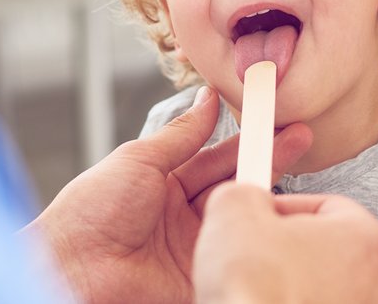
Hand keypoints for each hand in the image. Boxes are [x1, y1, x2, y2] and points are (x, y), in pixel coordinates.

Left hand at [28, 87, 312, 303]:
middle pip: (237, 188)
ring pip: (243, 221)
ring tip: (297, 171)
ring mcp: (196, 250)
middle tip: (303, 137)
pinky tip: (279, 224)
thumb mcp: (138, 160)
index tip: (276, 121)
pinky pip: (236, 258)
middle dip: (270, 162)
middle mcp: (184, 219)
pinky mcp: (202, 278)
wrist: (74, 267)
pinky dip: (258, 243)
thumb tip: (207, 99)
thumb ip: (180, 134)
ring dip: (269, 199)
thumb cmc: (90, 212)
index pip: (218, 159)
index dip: (248, 140)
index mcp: (165, 187)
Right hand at [194, 184, 377, 303]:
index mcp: (365, 238)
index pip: (326, 205)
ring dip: (292, 283)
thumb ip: (243, 194)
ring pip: (324, 287)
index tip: (262, 214)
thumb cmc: (256, 292)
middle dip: (289, 248)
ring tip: (257, 287)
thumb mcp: (233, 212)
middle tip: (255, 252)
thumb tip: (240, 197)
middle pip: (328, 249)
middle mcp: (376, 283)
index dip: (285, 206)